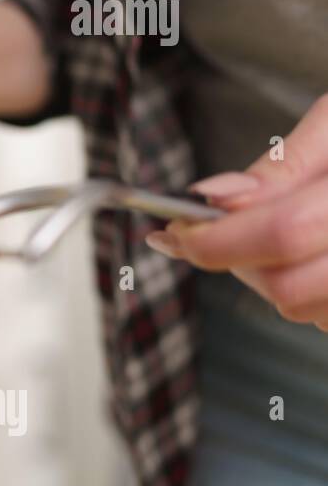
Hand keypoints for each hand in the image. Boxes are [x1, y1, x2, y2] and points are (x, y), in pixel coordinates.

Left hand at [146, 95, 327, 330]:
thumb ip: (283, 166)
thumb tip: (210, 197)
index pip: (285, 232)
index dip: (218, 238)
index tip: (172, 231)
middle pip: (288, 287)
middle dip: (235, 262)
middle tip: (210, 231)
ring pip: (303, 310)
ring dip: (270, 278)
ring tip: (279, 233)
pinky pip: (327, 319)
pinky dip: (307, 293)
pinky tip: (316, 255)